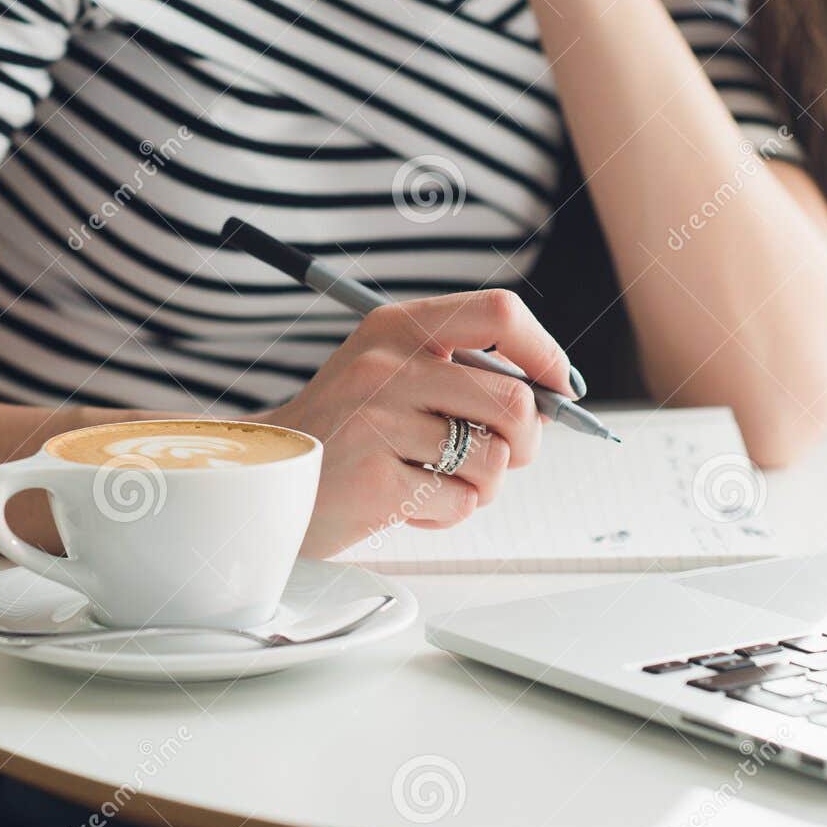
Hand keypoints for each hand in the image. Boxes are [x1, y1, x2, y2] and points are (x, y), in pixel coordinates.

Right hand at [263, 290, 574, 557]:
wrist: (266, 476)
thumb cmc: (345, 429)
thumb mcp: (391, 374)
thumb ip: (461, 374)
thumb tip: (551, 398)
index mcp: (397, 327)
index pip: (499, 314)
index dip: (545, 353)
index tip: (560, 387)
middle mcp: (386, 366)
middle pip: (513, 401)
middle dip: (525, 442)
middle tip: (501, 456)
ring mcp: (378, 423)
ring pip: (493, 460)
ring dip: (481, 484)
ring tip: (436, 478)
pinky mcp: (375, 481)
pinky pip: (458, 503)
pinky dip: (445, 512)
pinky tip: (406, 501)